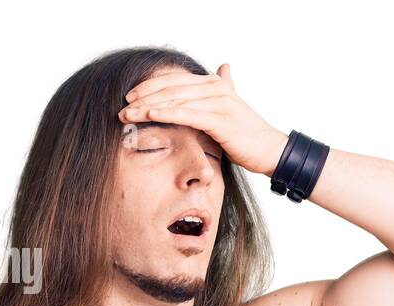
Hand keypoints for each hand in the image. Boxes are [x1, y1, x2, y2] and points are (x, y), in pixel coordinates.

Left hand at [118, 64, 288, 175]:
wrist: (271, 150)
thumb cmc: (248, 133)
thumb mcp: (233, 105)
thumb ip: (225, 85)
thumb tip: (224, 67)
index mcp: (213, 84)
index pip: (173, 80)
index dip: (149, 87)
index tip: (129, 97)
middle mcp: (215, 88)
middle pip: (170, 88)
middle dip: (143, 98)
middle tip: (122, 107)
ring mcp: (219, 102)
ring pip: (176, 100)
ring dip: (149, 107)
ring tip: (128, 114)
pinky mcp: (221, 120)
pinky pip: (189, 114)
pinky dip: (168, 113)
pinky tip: (151, 115)